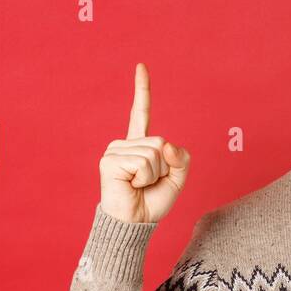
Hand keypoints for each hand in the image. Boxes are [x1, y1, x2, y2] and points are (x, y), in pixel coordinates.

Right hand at [97, 62, 190, 224]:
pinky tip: (131, 186)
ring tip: (139, 186)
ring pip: (153, 153)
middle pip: (160, 142)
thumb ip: (181, 158)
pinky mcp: (110, 161)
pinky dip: (144, 178)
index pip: (141, 112)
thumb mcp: (176, 179)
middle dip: (163, 167)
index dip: (142, 90)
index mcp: (139, 145)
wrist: (134, 224)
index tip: (141, 66)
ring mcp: (114, 151)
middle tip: (148, 183)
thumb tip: (166, 144)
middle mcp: (124, 144)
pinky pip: (143, 162)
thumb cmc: (151, 203)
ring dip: (154, 175)